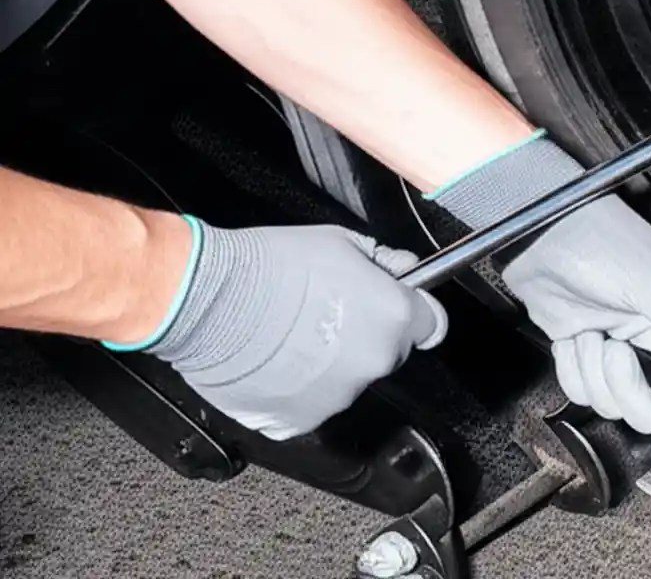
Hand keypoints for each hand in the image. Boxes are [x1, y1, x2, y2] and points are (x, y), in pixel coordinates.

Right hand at [114, 220, 446, 440]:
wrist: (207, 299)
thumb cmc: (268, 267)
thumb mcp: (339, 242)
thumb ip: (383, 262)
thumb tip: (403, 270)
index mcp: (392, 318)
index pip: (431, 324)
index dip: (414, 312)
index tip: (400, 306)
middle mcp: (373, 362)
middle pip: (388, 352)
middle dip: (367, 334)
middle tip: (328, 312)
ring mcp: (338, 397)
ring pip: (349, 379)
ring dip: (331, 363)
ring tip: (290, 334)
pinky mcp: (300, 420)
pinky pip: (312, 403)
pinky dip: (298, 388)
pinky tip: (274, 360)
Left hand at [430, 132, 650, 433]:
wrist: (540, 234)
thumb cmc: (601, 242)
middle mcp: (647, 342)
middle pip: (649, 408)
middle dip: (627, 390)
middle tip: (614, 353)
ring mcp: (612, 349)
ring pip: (609, 401)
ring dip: (592, 372)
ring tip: (588, 334)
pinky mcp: (579, 350)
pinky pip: (579, 389)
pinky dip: (570, 369)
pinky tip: (569, 338)